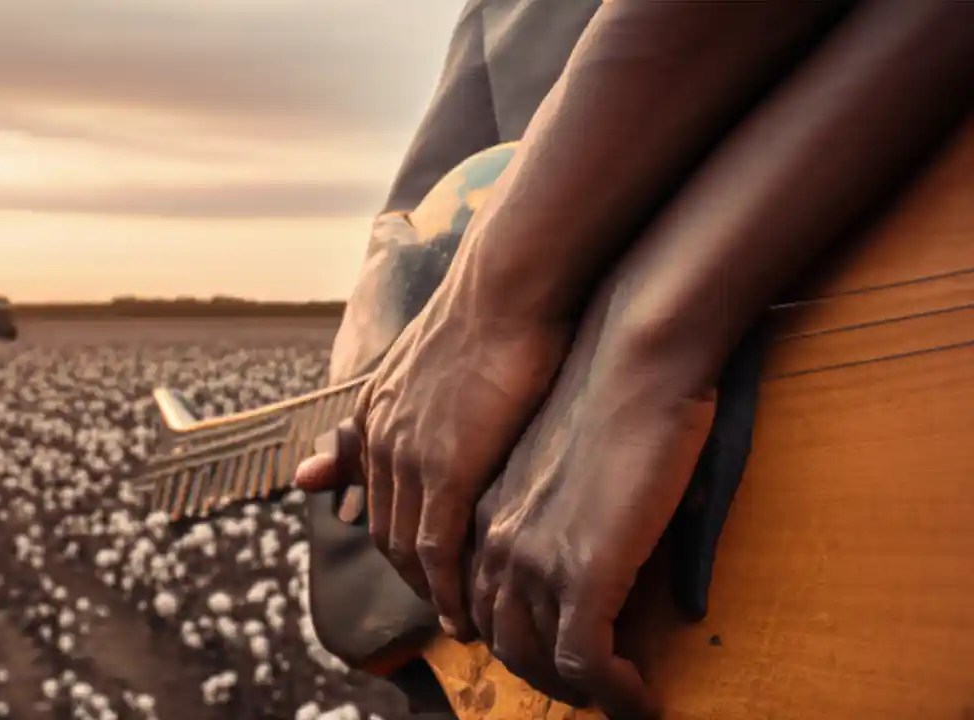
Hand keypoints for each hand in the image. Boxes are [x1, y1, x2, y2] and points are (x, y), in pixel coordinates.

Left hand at [308, 270, 571, 637]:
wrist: (510, 286)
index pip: (377, 499)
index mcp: (376, 413)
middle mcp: (379, 439)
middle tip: (448, 609)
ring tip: (461, 624)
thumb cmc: (492, 316)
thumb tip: (387, 421)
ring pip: (405, 549)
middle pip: (384, 532)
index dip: (400, 541)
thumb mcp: (430, 361)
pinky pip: (435, 549)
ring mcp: (407, 456)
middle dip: (412, 578)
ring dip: (430, 593)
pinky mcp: (444, 469)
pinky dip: (447, 590)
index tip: (431, 570)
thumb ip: (407, 402)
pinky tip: (469, 615)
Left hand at [467, 295, 716, 718]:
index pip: (470, 594)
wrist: (631, 357)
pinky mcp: (582, 573)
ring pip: (537, 658)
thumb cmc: (604, 387)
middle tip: (581, 689)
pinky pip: (588, 663)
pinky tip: (643, 701)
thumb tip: (579, 524)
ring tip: (616, 697)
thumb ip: (544, 493)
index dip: (505, 634)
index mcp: (477, 505)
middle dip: (539, 672)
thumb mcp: (549, 446)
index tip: (542, 657)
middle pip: (499, 635)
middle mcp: (491, 537)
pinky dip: (616, 694)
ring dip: (577, 691)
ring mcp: (530, 558)